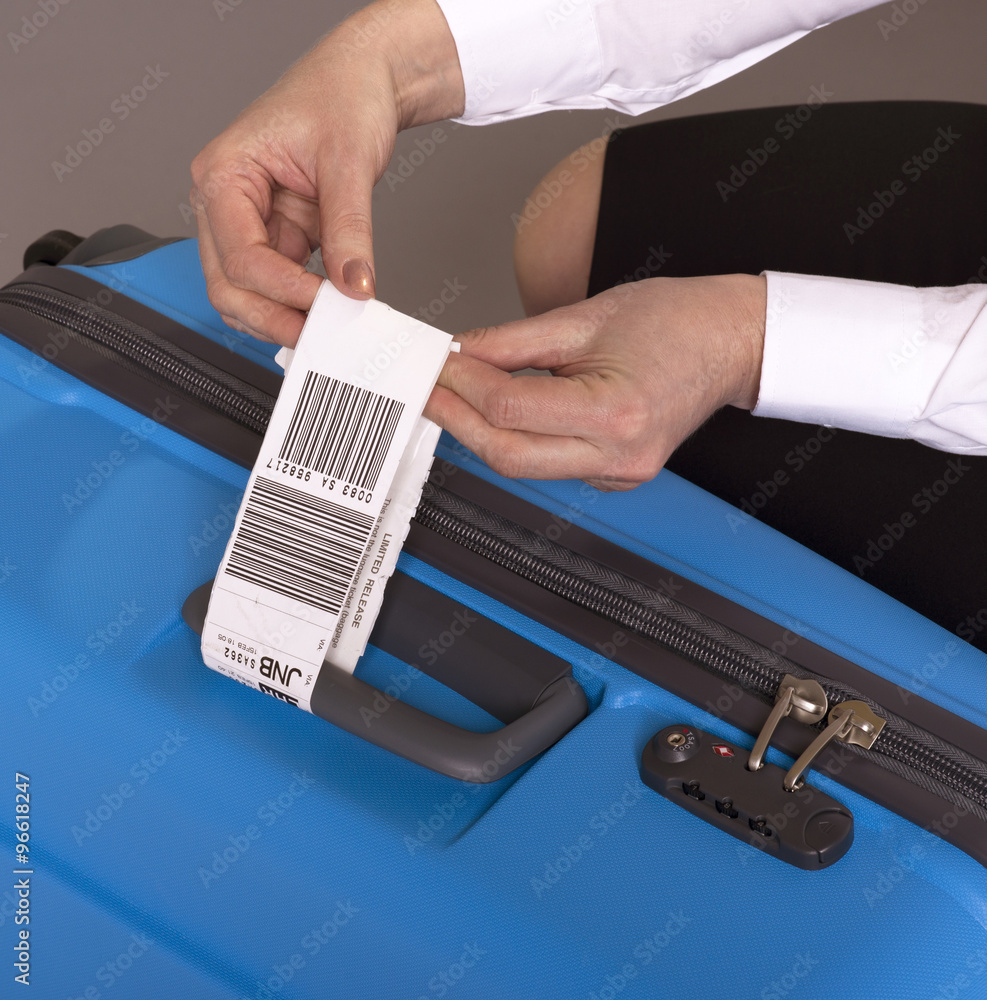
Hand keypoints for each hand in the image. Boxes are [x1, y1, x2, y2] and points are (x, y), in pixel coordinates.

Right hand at [190, 0, 464, 345]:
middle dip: (271, 317)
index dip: (283, 290)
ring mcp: (247, 224)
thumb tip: (355, 285)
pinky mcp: (275, 237)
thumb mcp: (349, 163)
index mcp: (223, 175)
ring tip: (329, 327)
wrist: (358, 81)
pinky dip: (298, 305)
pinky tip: (330, 311)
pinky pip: (276, 286)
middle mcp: (223, 204)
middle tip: (320, 335)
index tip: (328, 305)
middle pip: (228, 286)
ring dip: (282, 317)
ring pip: (245, 294)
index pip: (240, 255)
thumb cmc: (340, 98)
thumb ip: (350, 230)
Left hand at [425, 274, 765, 490]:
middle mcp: (618, 456)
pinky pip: (548, 464)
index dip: (462, 386)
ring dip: (482, 431)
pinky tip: (498, 412)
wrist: (730, 343)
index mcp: (616, 413)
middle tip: (427, 388)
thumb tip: (461, 354)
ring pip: (523, 465)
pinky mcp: (613, 476)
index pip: (510, 410)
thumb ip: (513, 342)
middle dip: (457, 420)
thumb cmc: (676, 322)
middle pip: (508, 455)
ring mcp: (618, 475)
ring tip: (455, 394)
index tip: (436, 363)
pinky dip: (516, 438)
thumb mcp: (585, 317)